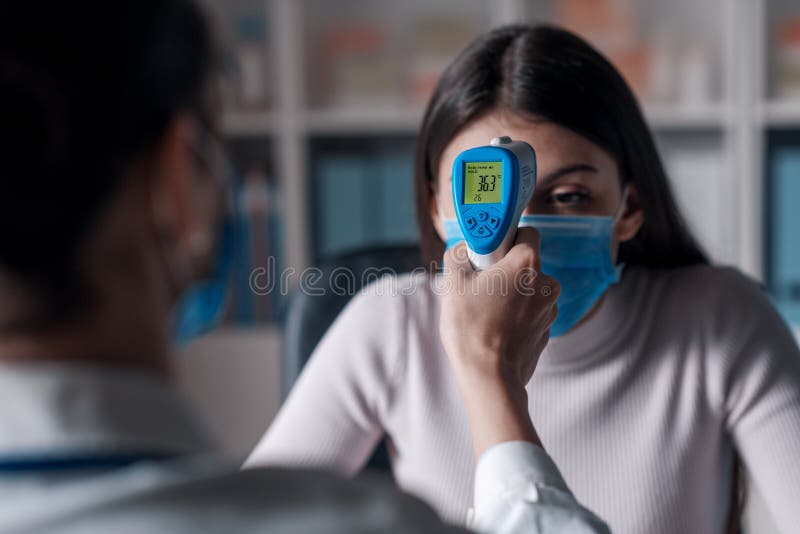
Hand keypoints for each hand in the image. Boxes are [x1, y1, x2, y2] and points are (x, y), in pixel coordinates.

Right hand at [439, 227, 559, 456]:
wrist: (489, 378)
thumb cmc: (470, 328)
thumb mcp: (453, 283)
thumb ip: (459, 255)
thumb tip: (466, 249)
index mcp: (528, 264)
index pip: (526, 232)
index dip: (506, 238)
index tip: (488, 253)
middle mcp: (547, 283)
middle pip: (527, 263)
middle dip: (506, 269)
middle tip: (481, 285)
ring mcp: (550, 309)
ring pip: (529, 289)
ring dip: (511, 294)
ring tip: (486, 311)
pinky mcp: (547, 331)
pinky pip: (531, 312)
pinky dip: (516, 315)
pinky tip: (495, 328)